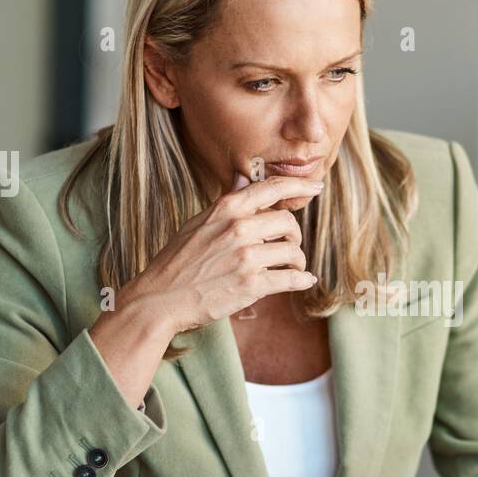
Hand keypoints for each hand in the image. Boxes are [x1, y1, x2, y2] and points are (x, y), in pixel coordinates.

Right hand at [118, 173, 323, 337]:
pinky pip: (292, 278)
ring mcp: (246, 257)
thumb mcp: (199, 222)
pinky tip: (304, 280)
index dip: (299, 185)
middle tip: (288, 245)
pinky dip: (303, 280)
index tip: (316, 186)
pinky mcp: (252, 285)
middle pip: (288, 221)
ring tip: (291, 266)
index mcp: (226, 209)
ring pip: (293, 251)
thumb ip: (226, 203)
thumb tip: (242, 179)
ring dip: (298, 260)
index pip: (272, 188)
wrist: (161, 297)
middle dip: (294, 234)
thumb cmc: (178, 260)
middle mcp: (239, 228)